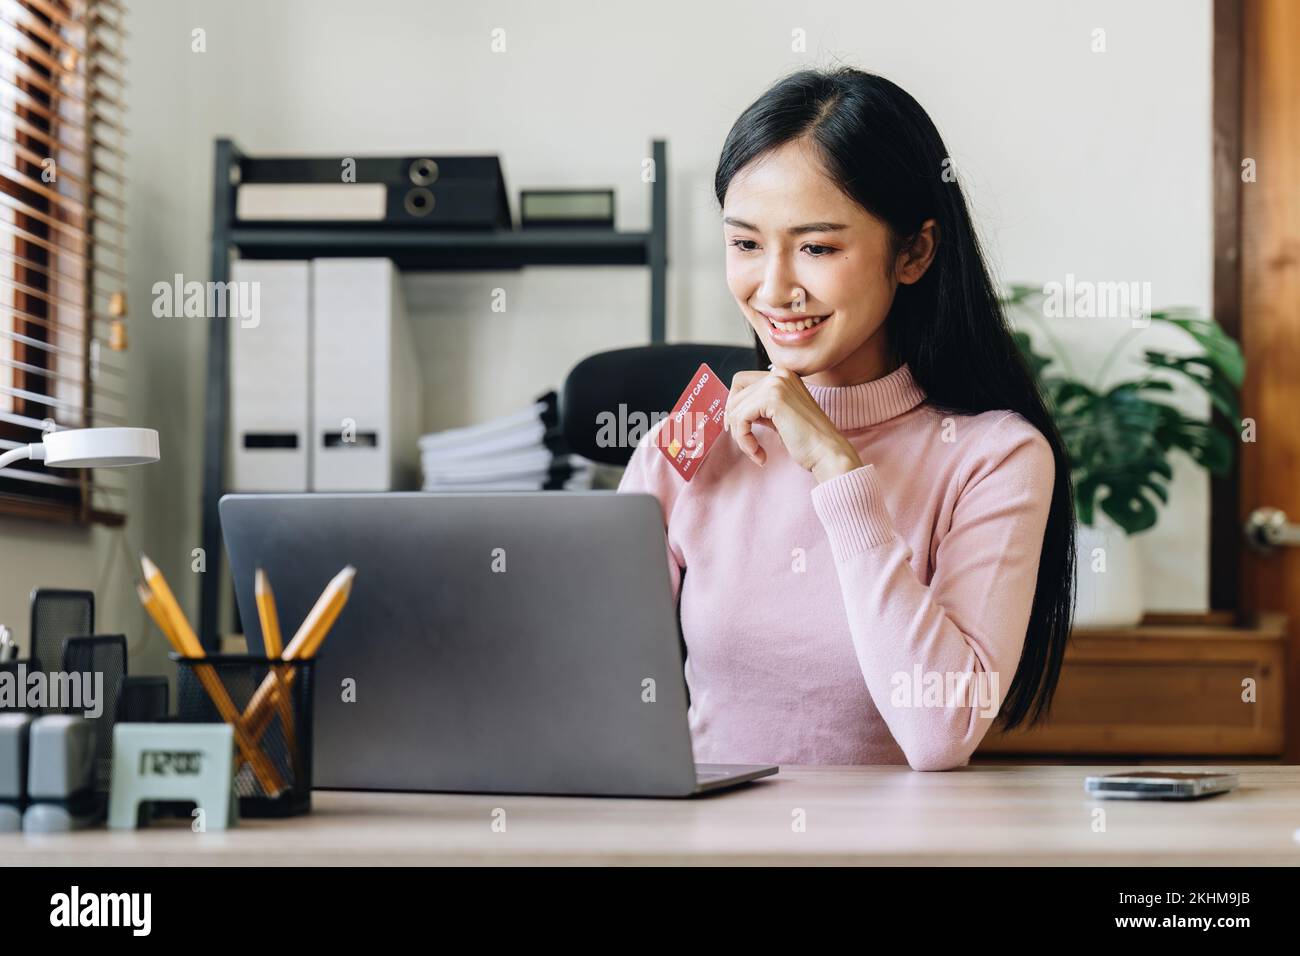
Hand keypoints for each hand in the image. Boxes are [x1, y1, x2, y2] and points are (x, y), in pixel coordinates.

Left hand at [723, 366, 863, 482]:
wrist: (827, 452)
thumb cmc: (807, 440)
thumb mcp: (779, 416)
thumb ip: (760, 407)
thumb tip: (732, 409)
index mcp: (783, 375)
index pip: (741, 382)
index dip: (733, 405)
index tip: (736, 428)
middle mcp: (780, 373)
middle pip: (736, 394)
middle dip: (736, 423)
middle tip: (747, 444)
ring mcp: (777, 383)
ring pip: (735, 408)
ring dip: (741, 435)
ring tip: (755, 451)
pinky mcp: (773, 398)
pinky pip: (741, 419)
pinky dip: (744, 440)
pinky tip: (758, 453)